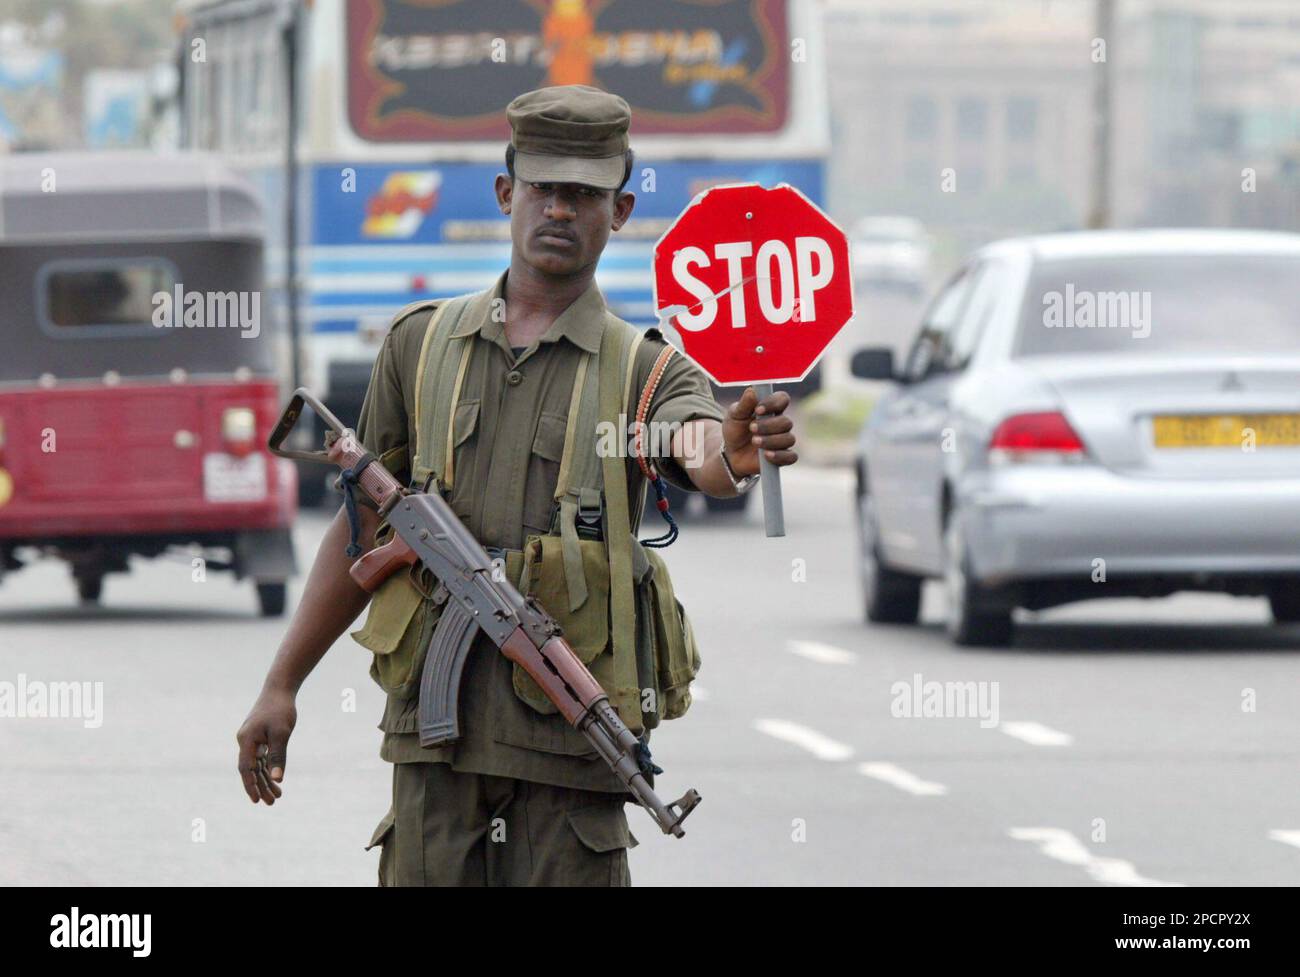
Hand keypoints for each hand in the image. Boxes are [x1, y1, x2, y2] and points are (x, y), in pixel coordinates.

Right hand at [236, 686, 296, 804]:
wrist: (280, 690)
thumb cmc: (281, 710)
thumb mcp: (281, 734)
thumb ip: (278, 756)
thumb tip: (277, 779)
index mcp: (247, 740)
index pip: (246, 769)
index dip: (250, 786)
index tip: (256, 800)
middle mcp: (245, 741)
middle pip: (251, 770)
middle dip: (260, 787)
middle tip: (272, 803)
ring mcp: (251, 740)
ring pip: (256, 765)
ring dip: (265, 780)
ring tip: (277, 796)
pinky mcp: (259, 738)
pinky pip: (261, 758)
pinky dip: (268, 768)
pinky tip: (276, 780)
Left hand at [721, 387, 796, 476]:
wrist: (731, 453)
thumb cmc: (735, 430)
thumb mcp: (734, 415)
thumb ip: (744, 404)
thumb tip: (752, 391)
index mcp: (771, 409)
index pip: (782, 399)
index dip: (773, 403)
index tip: (758, 409)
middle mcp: (780, 424)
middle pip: (786, 422)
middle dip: (768, 426)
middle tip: (752, 428)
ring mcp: (782, 441)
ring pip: (788, 439)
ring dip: (771, 440)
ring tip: (754, 441)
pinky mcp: (782, 457)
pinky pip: (791, 457)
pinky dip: (779, 456)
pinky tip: (766, 455)